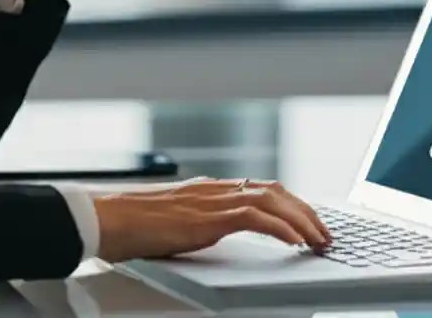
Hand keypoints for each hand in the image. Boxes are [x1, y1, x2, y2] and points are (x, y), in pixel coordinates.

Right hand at [92, 178, 332, 262]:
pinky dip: (280, 228)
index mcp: (208, 190)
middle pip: (275, 190)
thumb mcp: (174, 221)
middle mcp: (214, 189)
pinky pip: (254, 217)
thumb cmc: (130, 225)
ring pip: (272, 199)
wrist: (105, 219)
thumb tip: (211, 231)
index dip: (291, 203)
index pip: (261, 188)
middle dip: (306, 211)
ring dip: (302, 220)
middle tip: (325, 234)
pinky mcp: (206, 217)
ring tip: (319, 241)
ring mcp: (211, 200)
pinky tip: (295, 242)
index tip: (309, 221)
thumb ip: (197, 221)